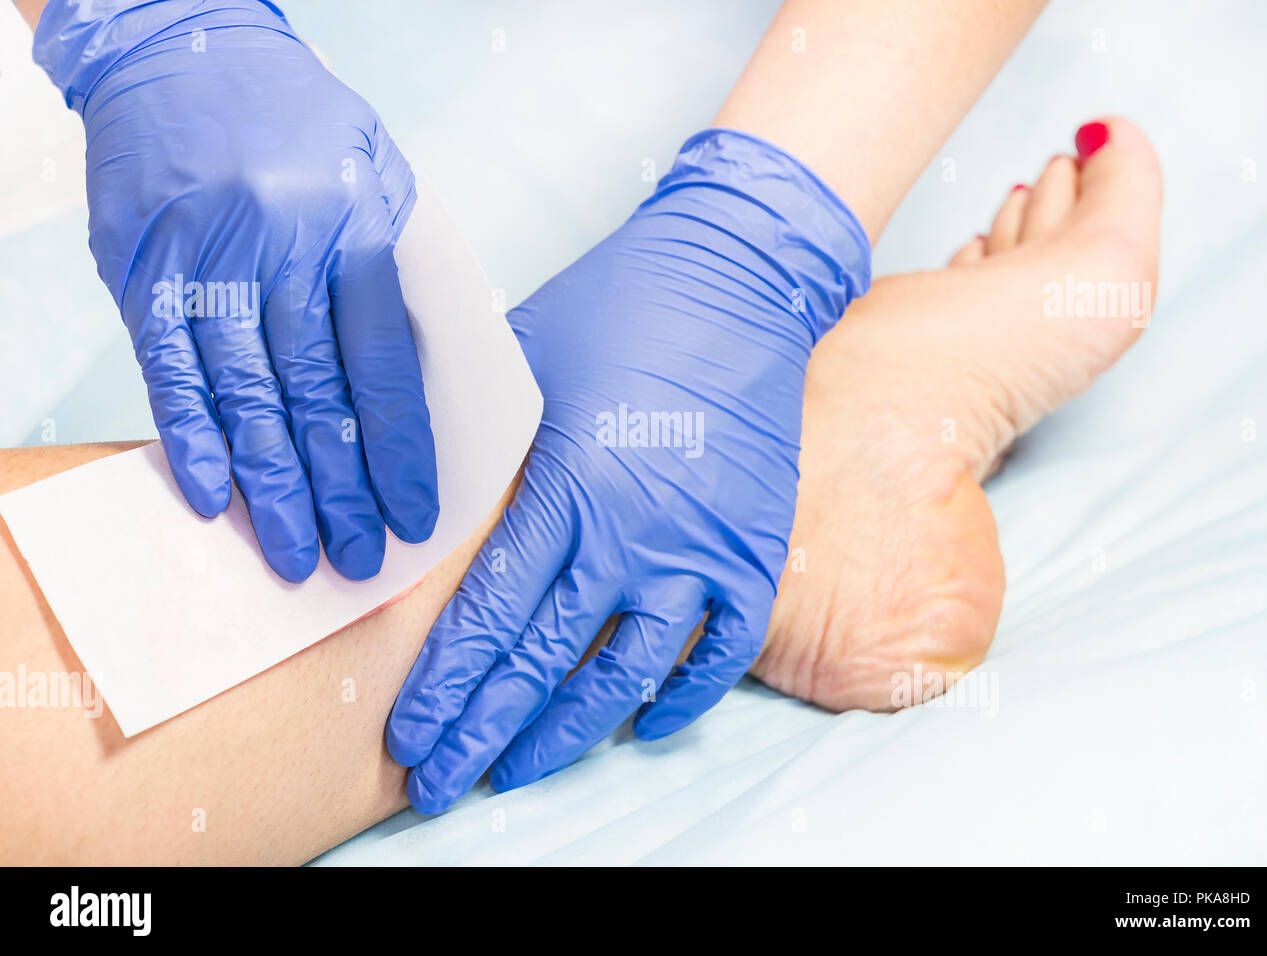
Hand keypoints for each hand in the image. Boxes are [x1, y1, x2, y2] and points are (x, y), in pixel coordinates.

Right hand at [34, 0, 437, 580]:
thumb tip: (420, 382)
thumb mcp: (377, 174)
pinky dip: (192, 436)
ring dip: (272, 485)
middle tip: (356, 559)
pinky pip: (170, 368)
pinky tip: (215, 497)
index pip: (384, 365)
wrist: (181, 51)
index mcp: (355, 226)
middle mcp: (282, 247)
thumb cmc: (299, 123)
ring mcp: (207, 259)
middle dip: (339, 488)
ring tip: (296, 553)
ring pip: (246, 395)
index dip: (399, 449)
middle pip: (317, 394)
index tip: (412, 515)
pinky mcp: (143, 269)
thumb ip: (396, 270)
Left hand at [386, 129, 870, 811]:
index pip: (490, 617)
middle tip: (438, 783)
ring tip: (517, 771)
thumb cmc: (618, 307)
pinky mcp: (755, 550)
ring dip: (567, 733)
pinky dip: (682, 697)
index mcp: (569, 487)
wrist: (737, 278)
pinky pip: (721, 651)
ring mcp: (704, 551)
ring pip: (629, 675)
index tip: (409, 738)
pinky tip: (640, 725)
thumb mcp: (521, 365)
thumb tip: (415, 507)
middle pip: (545, 664)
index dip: (445, 688)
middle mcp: (636, 536)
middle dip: (483, 732)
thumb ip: (473, 446)